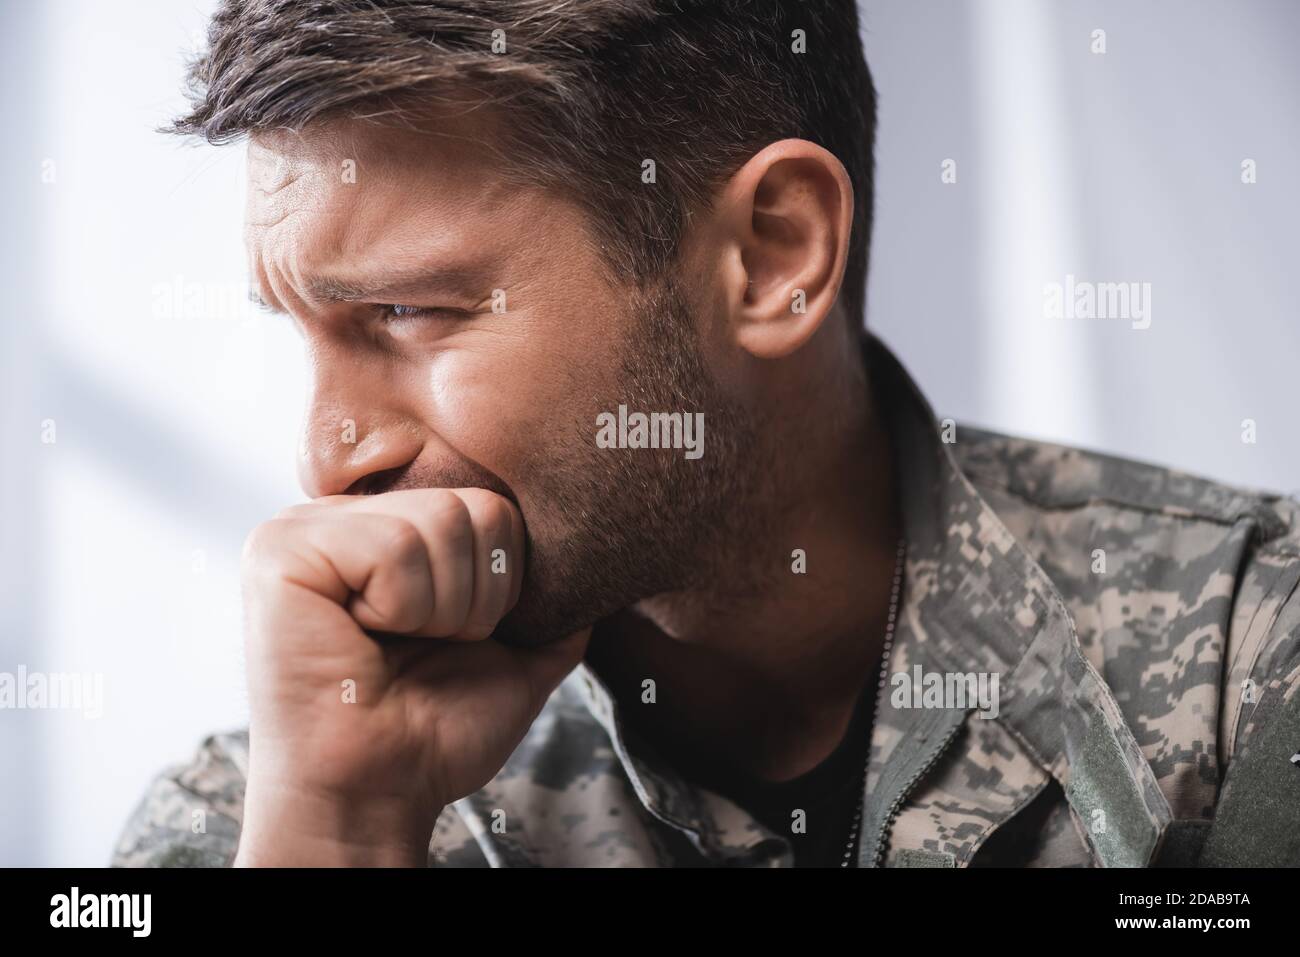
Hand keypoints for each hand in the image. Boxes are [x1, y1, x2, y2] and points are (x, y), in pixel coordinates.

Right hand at [232, 488, 589, 865]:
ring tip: (390, 645)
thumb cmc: (433, 731)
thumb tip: (598, 566)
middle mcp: (344, 517)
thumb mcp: (516, 657)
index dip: (497, 584)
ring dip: (438, 610)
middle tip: (421, 645)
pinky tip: (359, 638)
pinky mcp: (280, 550)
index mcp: (389, 529)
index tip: (452, 637)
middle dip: (473, 598)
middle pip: (469, 507)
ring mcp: (305, 528)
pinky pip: (394, 546)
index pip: (487, 505)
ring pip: (438, 523)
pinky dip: (399, 608)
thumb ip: (555, 609)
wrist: (378, 792)